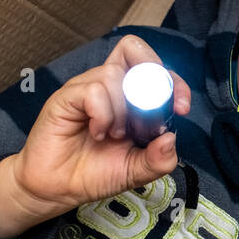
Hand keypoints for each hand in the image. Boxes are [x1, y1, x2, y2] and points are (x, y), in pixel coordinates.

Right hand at [10, 35, 191, 213]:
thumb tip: (172, 139)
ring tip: (113, 135)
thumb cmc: (93, 173)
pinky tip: (97, 134)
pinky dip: (102, 115)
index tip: (181, 108)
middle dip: (151, 72)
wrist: (56, 190)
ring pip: (113, 73)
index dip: (173, 80)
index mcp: (128, 97)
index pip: (154, 68)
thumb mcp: (136, 170)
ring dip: (121, 109)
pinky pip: (93, 90)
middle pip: (132, 49)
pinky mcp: (66, 98)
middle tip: (151, 109)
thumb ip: (158, 160)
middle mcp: (108, 87)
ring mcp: (86, 89)